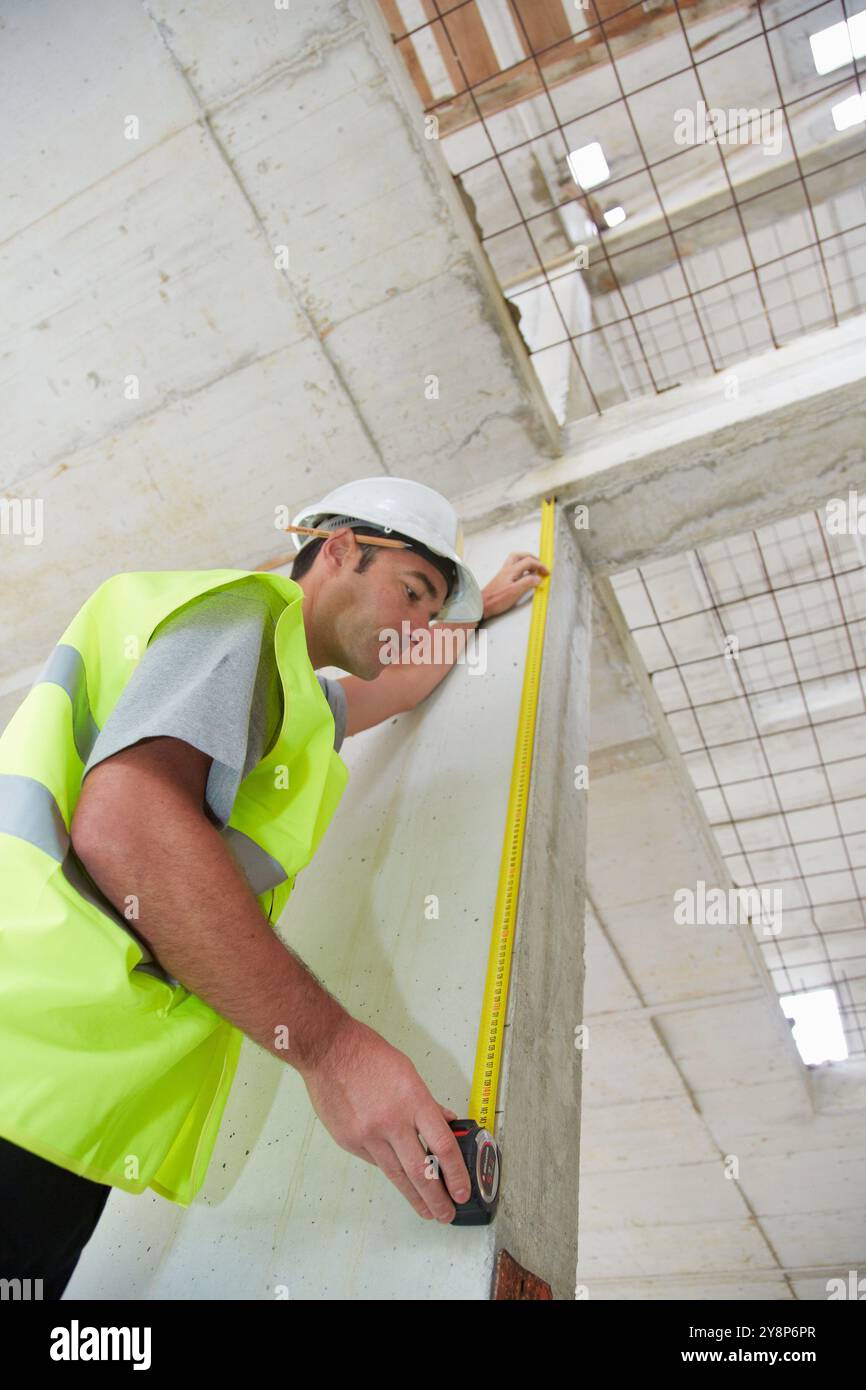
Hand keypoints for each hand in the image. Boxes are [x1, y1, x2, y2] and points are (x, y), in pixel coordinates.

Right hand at [299, 1015, 469, 1222]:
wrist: (328, 1050)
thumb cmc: (369, 1054)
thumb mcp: (408, 1072)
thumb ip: (427, 1103)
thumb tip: (446, 1122)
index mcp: (413, 1101)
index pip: (442, 1146)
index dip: (456, 1173)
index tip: (463, 1191)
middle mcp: (392, 1122)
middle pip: (420, 1171)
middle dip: (436, 1198)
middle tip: (446, 1214)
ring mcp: (368, 1134)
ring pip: (396, 1175)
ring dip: (413, 1196)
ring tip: (426, 1210)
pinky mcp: (349, 1141)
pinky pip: (374, 1161)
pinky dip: (388, 1168)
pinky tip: (396, 1176)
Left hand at [481, 551, 549, 619]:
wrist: (482, 604)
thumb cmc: (496, 600)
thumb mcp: (515, 592)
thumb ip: (527, 583)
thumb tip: (538, 578)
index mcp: (511, 570)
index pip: (529, 562)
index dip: (540, 566)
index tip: (546, 573)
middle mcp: (507, 569)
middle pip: (520, 556)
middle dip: (532, 558)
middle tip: (540, 565)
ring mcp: (504, 573)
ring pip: (516, 560)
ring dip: (526, 561)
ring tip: (534, 569)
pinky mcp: (502, 579)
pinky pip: (513, 568)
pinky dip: (521, 568)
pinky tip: (524, 576)